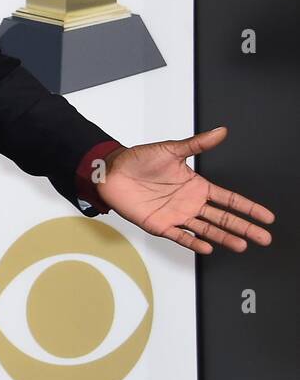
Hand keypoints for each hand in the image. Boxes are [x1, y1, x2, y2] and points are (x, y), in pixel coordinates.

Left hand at [96, 126, 273, 253]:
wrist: (111, 171)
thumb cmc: (139, 160)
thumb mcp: (171, 150)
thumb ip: (197, 144)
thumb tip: (221, 131)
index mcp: (196, 186)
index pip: (229, 199)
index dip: (248, 208)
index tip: (267, 217)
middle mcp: (190, 203)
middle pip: (223, 218)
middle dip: (244, 228)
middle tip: (264, 238)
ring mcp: (176, 215)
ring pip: (206, 229)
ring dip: (224, 237)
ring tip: (242, 245)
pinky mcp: (159, 224)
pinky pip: (179, 236)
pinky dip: (193, 242)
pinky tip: (207, 247)